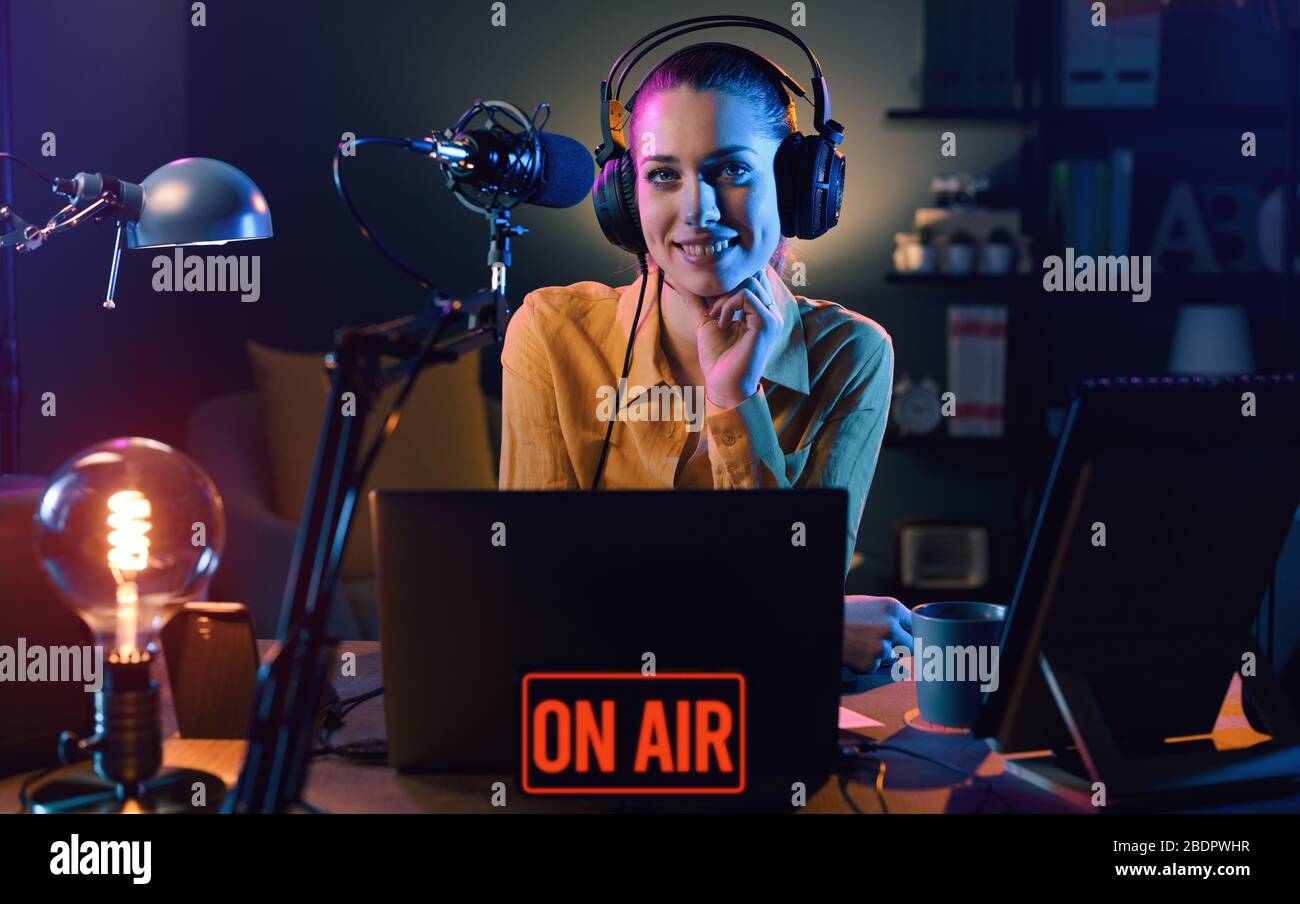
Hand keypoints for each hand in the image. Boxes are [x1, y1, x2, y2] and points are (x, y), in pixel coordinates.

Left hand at [664, 268, 782, 408]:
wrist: (723, 384)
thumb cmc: (717, 358)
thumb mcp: (705, 320)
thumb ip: (697, 298)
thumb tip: (679, 278)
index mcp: (760, 309)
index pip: (750, 277)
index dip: (726, 282)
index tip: (709, 304)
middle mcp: (770, 310)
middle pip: (749, 276)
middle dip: (723, 288)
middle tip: (710, 311)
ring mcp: (771, 317)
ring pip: (748, 283)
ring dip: (724, 298)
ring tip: (715, 317)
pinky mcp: (767, 324)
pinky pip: (747, 296)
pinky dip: (728, 305)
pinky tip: (721, 323)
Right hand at [842, 595, 913, 672]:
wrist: (822, 626)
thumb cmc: (844, 614)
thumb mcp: (870, 605)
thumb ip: (892, 616)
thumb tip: (915, 630)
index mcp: (892, 607)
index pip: (917, 625)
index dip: (913, 633)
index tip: (914, 639)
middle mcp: (891, 626)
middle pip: (911, 645)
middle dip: (901, 647)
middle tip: (883, 644)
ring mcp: (882, 646)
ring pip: (895, 658)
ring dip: (884, 656)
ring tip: (862, 645)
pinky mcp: (872, 663)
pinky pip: (878, 667)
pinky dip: (869, 664)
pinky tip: (856, 652)